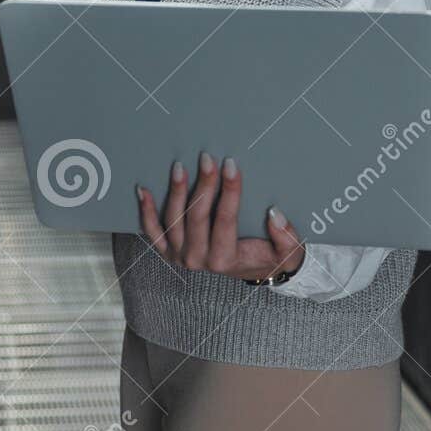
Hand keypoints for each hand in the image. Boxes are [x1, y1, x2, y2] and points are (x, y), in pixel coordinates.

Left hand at [136, 150, 305, 281]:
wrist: (256, 272)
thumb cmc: (271, 257)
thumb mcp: (287, 252)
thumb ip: (286, 236)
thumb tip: (275, 214)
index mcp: (225, 260)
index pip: (225, 219)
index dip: (230, 191)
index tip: (231, 166)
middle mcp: (199, 260)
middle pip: (197, 216)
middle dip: (203, 184)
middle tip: (207, 159)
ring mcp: (180, 257)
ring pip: (174, 220)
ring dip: (176, 192)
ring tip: (180, 167)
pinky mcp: (170, 252)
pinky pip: (153, 232)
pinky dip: (147, 212)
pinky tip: (143, 190)